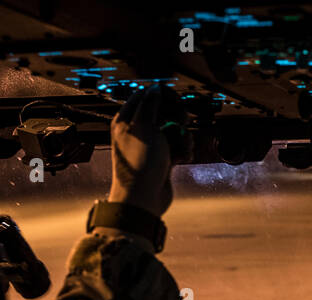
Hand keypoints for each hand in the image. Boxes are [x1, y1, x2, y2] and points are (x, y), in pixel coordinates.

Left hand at [107, 85, 178, 215]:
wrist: (143, 199)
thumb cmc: (139, 163)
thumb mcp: (144, 127)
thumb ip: (150, 105)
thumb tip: (155, 88)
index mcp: (126, 120)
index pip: (145, 96)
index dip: (162, 95)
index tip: (176, 99)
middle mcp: (138, 131)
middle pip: (162, 112)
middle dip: (176, 116)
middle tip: (183, 121)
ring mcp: (151, 146)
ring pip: (173, 130)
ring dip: (183, 136)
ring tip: (184, 146)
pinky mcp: (162, 159)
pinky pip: (177, 147)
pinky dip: (183, 150)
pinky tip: (184, 157)